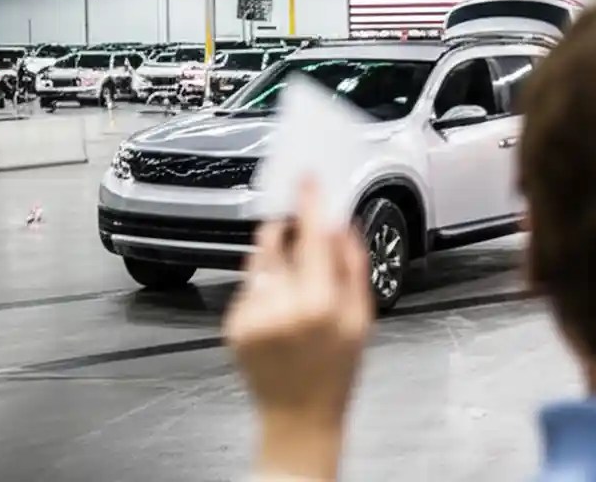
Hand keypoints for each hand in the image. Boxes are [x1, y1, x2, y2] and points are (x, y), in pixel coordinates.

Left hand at [224, 180, 372, 477]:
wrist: (298, 416)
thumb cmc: (336, 372)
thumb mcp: (362, 320)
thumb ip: (353, 267)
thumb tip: (343, 225)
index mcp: (320, 304)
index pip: (310, 237)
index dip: (308, 202)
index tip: (306, 178)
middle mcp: (281, 307)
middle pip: (279, 243)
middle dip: (289, 227)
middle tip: (299, 218)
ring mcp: (252, 315)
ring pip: (261, 263)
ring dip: (276, 256)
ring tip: (296, 279)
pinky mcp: (234, 324)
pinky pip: (250, 287)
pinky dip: (265, 285)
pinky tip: (281, 306)